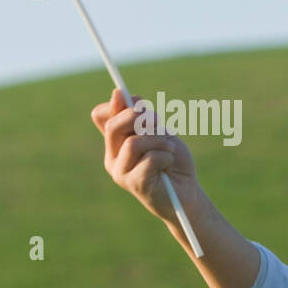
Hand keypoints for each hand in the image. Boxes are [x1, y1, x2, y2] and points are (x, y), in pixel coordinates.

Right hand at [91, 87, 199, 223]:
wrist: (186, 192)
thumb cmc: (172, 160)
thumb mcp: (159, 132)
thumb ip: (141, 118)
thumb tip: (122, 95)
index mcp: (116, 142)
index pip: (100, 116)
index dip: (116, 104)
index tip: (138, 102)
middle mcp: (113, 157)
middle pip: (113, 126)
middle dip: (138, 118)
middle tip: (158, 121)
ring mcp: (121, 172)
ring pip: (133, 143)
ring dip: (158, 140)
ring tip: (170, 148)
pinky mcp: (134, 184)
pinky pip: (149, 159)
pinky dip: (165, 156)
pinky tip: (169, 163)